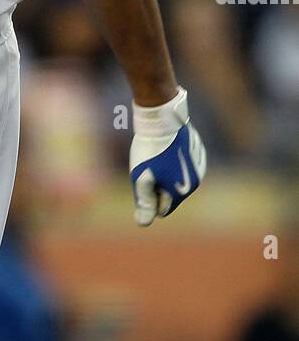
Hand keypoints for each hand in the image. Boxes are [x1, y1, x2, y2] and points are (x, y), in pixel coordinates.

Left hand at [129, 86, 206, 226]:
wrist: (162, 117)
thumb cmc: (149, 149)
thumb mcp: (141, 178)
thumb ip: (144, 203)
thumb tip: (144, 223)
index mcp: (183, 191)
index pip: (161, 210)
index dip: (148, 199)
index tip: (144, 181)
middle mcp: (196, 180)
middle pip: (169, 195)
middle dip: (157, 187)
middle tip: (149, 167)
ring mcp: (199, 164)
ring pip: (176, 178)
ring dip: (165, 173)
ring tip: (157, 155)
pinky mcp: (197, 150)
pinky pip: (181, 163)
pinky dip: (172, 159)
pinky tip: (165, 146)